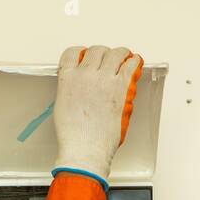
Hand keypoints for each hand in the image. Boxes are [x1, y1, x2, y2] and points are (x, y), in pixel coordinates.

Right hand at [52, 45, 143, 183]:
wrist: (85, 149)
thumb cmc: (74, 136)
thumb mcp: (63, 107)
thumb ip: (73, 90)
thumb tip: (83, 87)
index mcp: (67, 79)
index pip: (72, 53)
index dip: (81, 53)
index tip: (85, 57)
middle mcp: (85, 74)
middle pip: (96, 50)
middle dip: (102, 55)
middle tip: (108, 62)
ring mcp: (105, 79)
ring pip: (115, 53)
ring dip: (120, 55)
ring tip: (124, 60)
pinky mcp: (122, 86)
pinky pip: (132, 63)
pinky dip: (135, 61)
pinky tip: (135, 64)